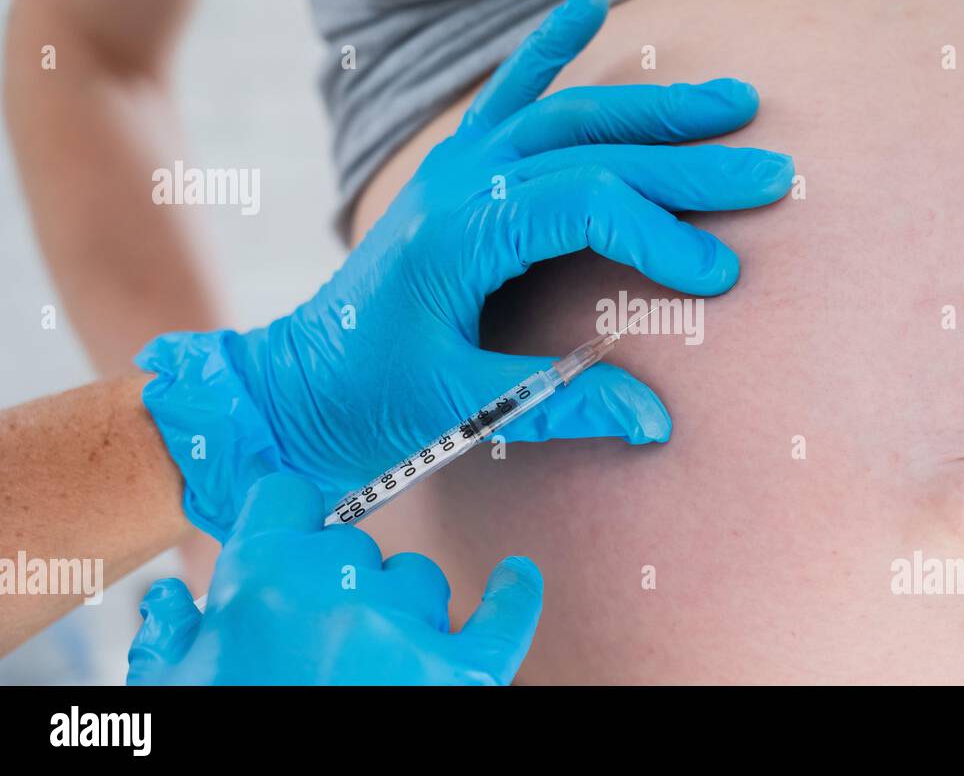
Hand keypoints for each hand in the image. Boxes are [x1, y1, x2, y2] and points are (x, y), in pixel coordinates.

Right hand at [127, 473, 542, 684]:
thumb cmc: (219, 742)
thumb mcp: (171, 692)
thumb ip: (170, 638)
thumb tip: (172, 604)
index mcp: (261, 575)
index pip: (289, 497)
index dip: (286, 524)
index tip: (289, 538)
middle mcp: (339, 587)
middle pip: (352, 546)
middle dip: (334, 584)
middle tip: (311, 640)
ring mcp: (405, 629)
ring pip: (417, 581)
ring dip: (396, 609)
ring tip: (362, 664)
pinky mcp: (458, 676)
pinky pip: (502, 623)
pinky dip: (514, 598)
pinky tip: (516, 576)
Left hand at [137, 0, 793, 537]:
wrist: (298, 383)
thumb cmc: (369, 401)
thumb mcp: (461, 413)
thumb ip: (559, 408)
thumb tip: (656, 421)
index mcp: (458, 236)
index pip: (585, 207)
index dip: (660, 233)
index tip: (720, 273)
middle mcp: (459, 184)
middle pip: (593, 149)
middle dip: (687, 159)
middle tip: (770, 169)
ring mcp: (456, 169)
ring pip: (569, 116)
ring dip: (653, 107)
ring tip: (734, 100)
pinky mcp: (455, 172)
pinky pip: (508, 95)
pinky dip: (548, 49)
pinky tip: (590, 5)